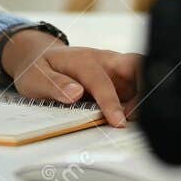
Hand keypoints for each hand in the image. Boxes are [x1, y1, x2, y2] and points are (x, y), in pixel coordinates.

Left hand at [0, 30, 140, 126]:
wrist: (40, 58)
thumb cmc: (38, 68)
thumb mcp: (36, 77)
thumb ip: (55, 85)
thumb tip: (75, 93)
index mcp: (84, 59)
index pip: (102, 80)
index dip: (111, 102)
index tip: (118, 122)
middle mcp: (105, 61)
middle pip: (136, 65)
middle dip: (144, 87)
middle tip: (135, 117)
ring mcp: (114, 70)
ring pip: (141, 75)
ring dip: (144, 96)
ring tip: (133, 120)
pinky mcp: (118, 81)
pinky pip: (136, 88)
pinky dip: (139, 102)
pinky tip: (131, 118)